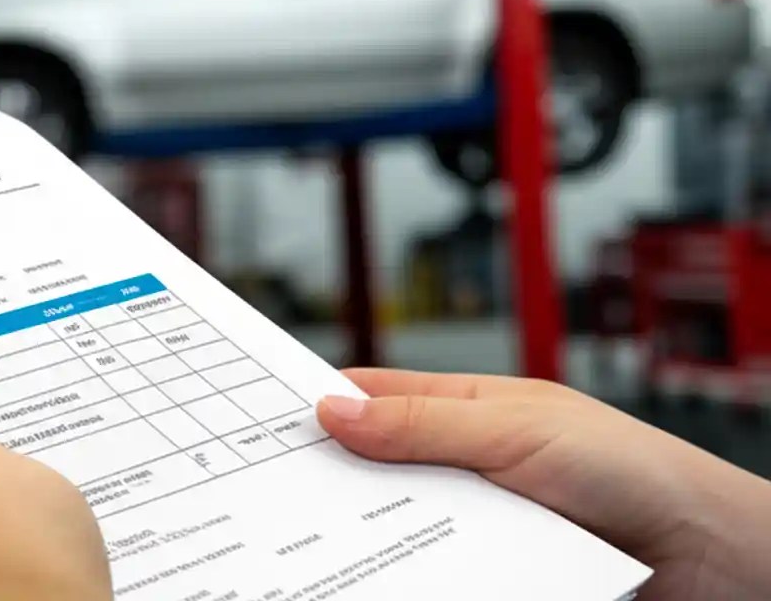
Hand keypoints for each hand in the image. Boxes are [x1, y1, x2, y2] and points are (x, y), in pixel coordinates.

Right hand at [317, 369, 770, 600]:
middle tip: (279, 491)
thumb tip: (336, 410)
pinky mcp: (491, 565)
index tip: (269, 419)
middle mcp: (466, 462)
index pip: (377, 396)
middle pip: (377, 466)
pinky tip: (379, 571)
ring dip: (366, 529)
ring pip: (397, 522)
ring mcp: (477, 516)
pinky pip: (430, 564)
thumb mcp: (512, 431)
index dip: (325, 402)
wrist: (699, 552)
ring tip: (319, 539)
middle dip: (334, 475)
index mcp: (467, 408)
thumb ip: (424, 424)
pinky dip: (403, 566)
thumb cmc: (627, 469)